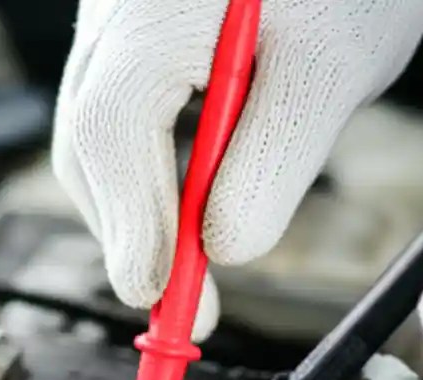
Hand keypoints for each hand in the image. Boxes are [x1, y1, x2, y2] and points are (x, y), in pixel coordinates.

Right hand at [52, 0, 422, 339]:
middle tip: (183, 297)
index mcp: (150, 12)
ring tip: (190, 252)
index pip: (111, 141)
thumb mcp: (334, 68)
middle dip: (130, 227)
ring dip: (136, 197)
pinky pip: (118, 97)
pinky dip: (146, 156)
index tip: (175, 307)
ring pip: (96, 124)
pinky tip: (189, 184)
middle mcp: (112, 6)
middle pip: (87, 140)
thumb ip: (268, 168)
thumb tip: (217, 254)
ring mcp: (113, 6)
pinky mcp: (133, 13)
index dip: (136, 236)